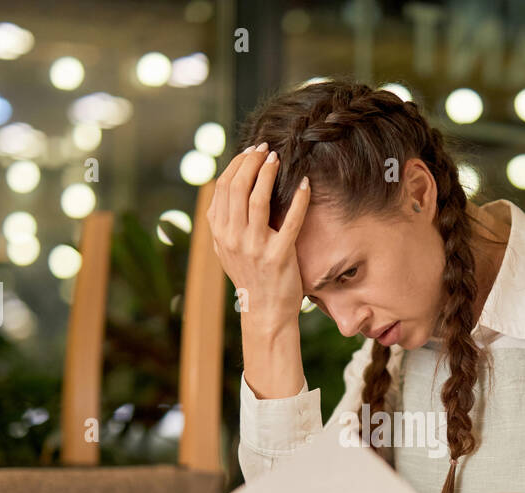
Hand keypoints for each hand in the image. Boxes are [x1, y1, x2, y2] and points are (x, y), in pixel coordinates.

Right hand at [206, 142, 311, 325]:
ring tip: (278, 159)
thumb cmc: (250, 276)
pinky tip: (305, 184)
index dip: (237, 164)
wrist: (265, 311)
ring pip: (257, 198)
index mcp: (219, 233)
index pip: (223, 187)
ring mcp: (255, 247)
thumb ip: (222, 221)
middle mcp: (233, 238)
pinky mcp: (279, 255)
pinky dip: (299, 199)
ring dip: (268, 173)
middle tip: (266, 150)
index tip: (251, 152)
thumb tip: (222, 187)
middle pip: (237, 187)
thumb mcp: (225, 250)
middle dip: (252, 162)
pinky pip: (291, 221)